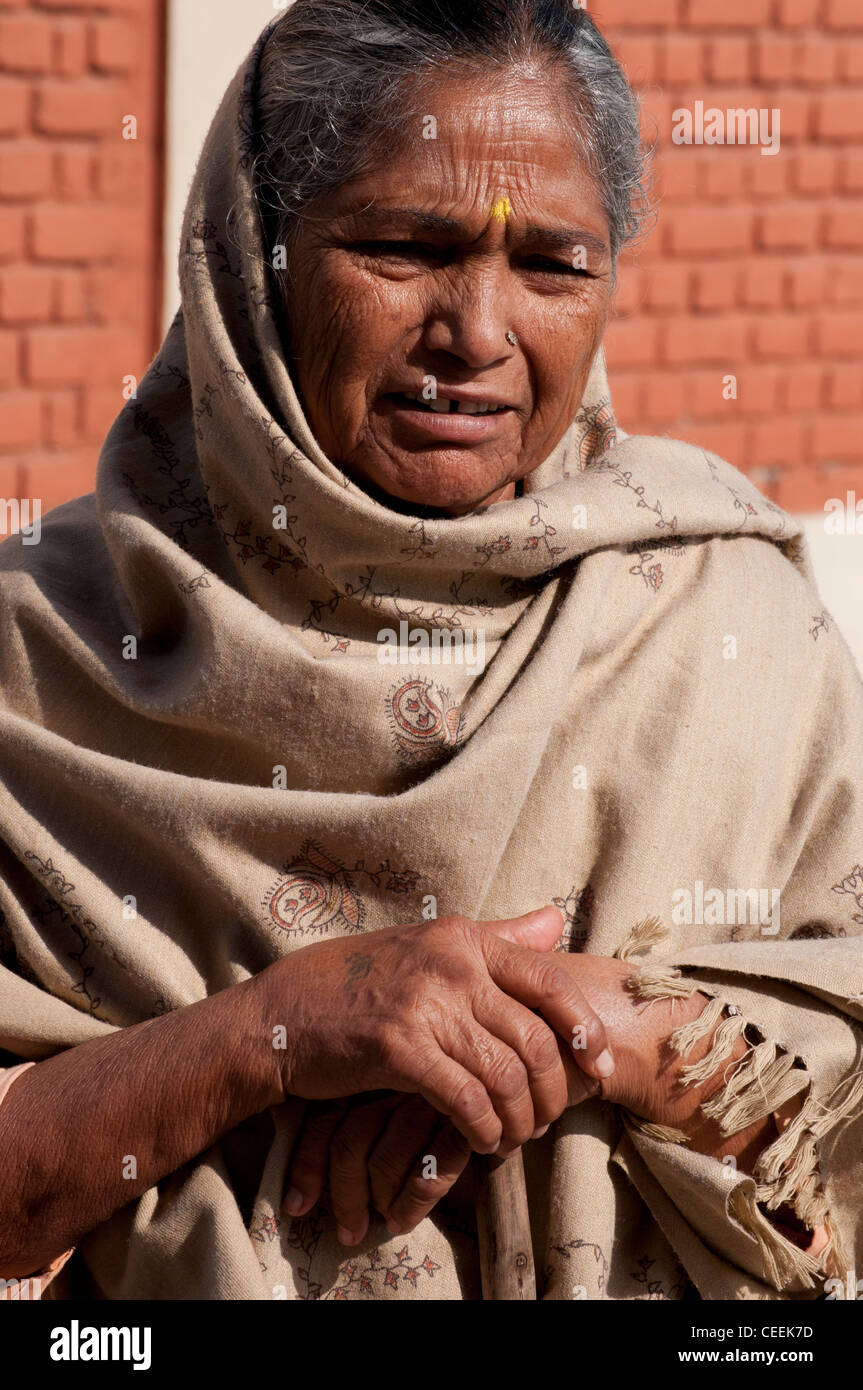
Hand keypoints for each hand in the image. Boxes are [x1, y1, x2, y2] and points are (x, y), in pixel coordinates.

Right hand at [263, 907, 615, 1152]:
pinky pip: (467, 1100)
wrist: (281, 1015)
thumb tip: (555, 919)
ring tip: (513, 1135)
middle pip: (536, 1038)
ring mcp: (425, 1004)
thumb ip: (496, 936)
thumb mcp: (428, 945)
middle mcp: (451, 965)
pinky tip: (482, 1141)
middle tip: (546, 1119)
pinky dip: (485, 1130)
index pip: (550, 981)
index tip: (600, 1068)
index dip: (585, 1029)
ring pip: (507, 1075)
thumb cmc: (357, 983)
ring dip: (520, 1119)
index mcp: (464, 938)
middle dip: (553, 1091)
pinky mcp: (399, 1048)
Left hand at [283, 1092, 471, 1244]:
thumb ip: (344, 1131)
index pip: (323, 1119)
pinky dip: (413, 1204)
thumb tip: (299, 1199)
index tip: (298, 1205)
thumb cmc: (425, 1114)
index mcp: (366, 1079)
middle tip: (350, 1230)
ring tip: (385, 1222)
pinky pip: (427, 1174)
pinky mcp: (460, 1127)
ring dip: (380, 1202)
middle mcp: (393, 1087)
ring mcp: (426, 1103)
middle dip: (346, 1196)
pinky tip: (405, 1222)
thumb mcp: (373, 1113)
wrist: (486, 1095)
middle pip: (350, 1141)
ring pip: (383, 1160)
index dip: (308, 1166)